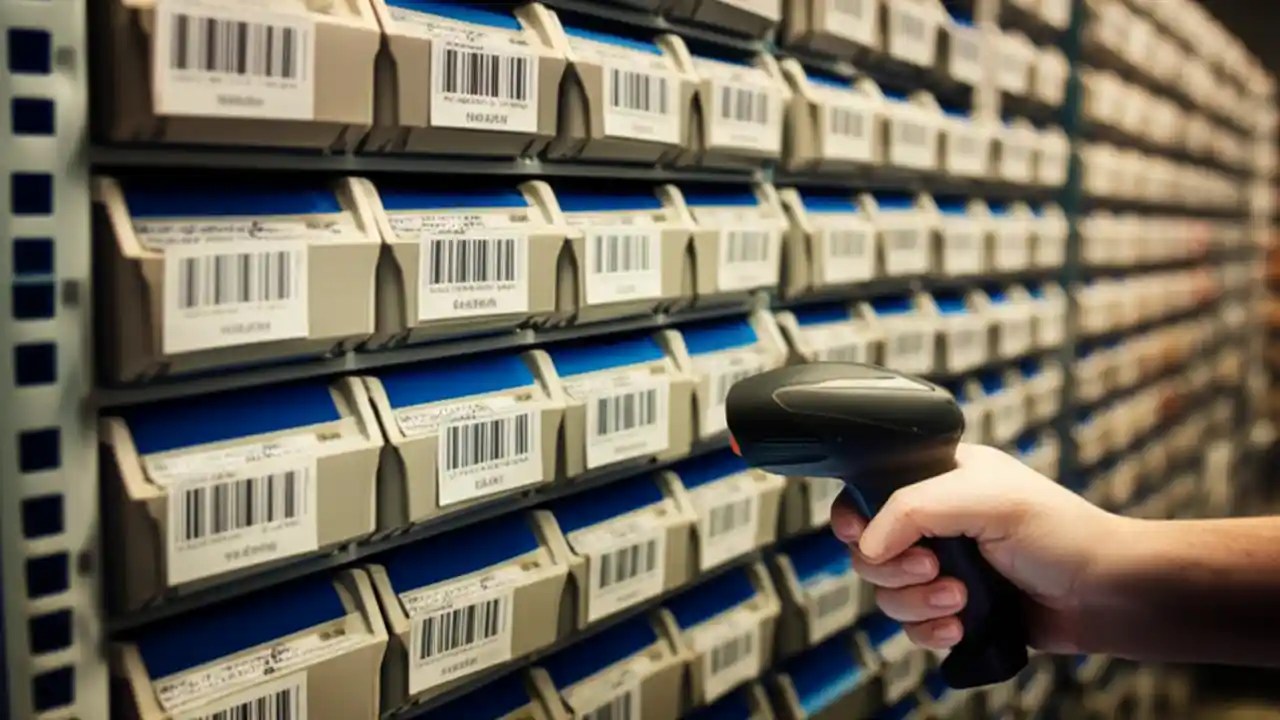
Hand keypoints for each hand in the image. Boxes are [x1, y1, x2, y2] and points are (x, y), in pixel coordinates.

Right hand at [831, 443, 1120, 653]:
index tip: (867, 537)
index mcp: (940, 479)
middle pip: (868, 551)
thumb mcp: (982, 498)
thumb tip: (866, 547)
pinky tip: (959, 626)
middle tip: (936, 566)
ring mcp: (944, 568)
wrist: (1106, 595)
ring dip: (917, 602)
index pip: (869, 492)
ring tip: (960, 599)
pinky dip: (929, 630)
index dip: (857, 518)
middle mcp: (936, 522)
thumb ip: (912, 509)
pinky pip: (912, 627)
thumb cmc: (1061, 532)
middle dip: (896, 568)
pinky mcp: (954, 610)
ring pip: (887, 594)